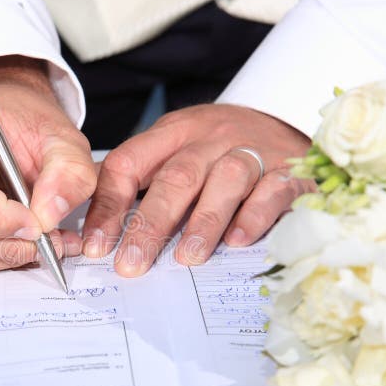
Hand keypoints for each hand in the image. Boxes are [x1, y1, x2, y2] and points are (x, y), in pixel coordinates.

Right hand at [0, 56, 95, 271]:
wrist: (5, 117)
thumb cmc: (26, 121)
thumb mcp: (64, 138)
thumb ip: (69, 174)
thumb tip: (48, 216)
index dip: (0, 218)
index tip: (38, 227)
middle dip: (8, 244)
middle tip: (51, 243)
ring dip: (1, 255)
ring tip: (40, 244)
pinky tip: (17, 244)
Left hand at [82, 104, 314, 275]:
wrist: (284, 121)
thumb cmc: (219, 146)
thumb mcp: (177, 146)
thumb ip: (142, 178)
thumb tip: (96, 226)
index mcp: (174, 132)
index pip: (131, 162)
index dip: (109, 205)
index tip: (96, 245)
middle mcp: (211, 138)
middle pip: (176, 177)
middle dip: (150, 224)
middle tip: (131, 264)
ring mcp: (253, 151)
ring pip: (226, 179)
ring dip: (203, 222)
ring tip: (186, 259)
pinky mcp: (289, 170)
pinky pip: (273, 189)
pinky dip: (255, 215)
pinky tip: (238, 241)